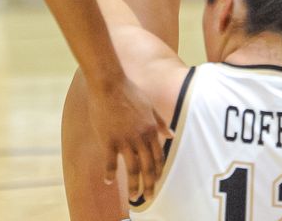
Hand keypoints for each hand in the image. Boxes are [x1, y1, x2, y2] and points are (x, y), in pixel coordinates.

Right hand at [86, 75, 170, 200]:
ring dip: (134, 184)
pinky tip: (109, 181)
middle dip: (149, 184)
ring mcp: (124, 139)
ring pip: (132, 168)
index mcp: (150, 129)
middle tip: (149, 198)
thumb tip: (172, 135)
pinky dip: (111, 173)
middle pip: (147, 166)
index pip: (158, 156)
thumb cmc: (129, 92)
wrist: (110, 84)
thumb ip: (160, 123)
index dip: (157, 171)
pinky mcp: (109, 139)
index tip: (156, 181)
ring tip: (133, 196)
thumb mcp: (149, 106)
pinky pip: (111, 161)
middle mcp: (140, 137)